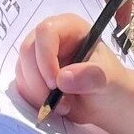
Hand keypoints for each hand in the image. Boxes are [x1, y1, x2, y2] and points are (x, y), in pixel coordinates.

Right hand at [15, 13, 125, 127]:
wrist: (107, 102)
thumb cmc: (111, 83)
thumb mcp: (109, 79)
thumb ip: (90, 76)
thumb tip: (63, 78)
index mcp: (69, 27)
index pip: (46, 31)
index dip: (45, 57)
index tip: (55, 83)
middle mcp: (50, 37)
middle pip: (28, 50)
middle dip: (38, 81)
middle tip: (58, 102)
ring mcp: (39, 55)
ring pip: (22, 69)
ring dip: (37, 93)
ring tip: (63, 106)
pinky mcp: (32, 73)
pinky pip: (22, 84)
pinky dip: (34, 99)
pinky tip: (54, 107)